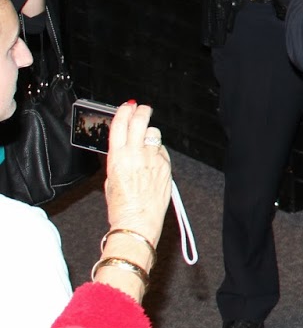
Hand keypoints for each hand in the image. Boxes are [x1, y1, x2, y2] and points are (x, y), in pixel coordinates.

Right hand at [104, 102, 171, 248]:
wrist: (137, 222)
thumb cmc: (121, 206)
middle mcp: (136, 154)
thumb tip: (124, 146)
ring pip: (154, 134)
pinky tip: (153, 162)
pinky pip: (162, 151)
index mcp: (117, 158)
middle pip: (140, 121)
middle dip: (141, 111)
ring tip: (145, 141)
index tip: (127, 106)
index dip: (124, 111)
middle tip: (142, 108)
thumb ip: (119, 159)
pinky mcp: (166, 165)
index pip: (121, 125)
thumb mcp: (111, 179)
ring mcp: (153, 159)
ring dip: (149, 134)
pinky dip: (157, 152)